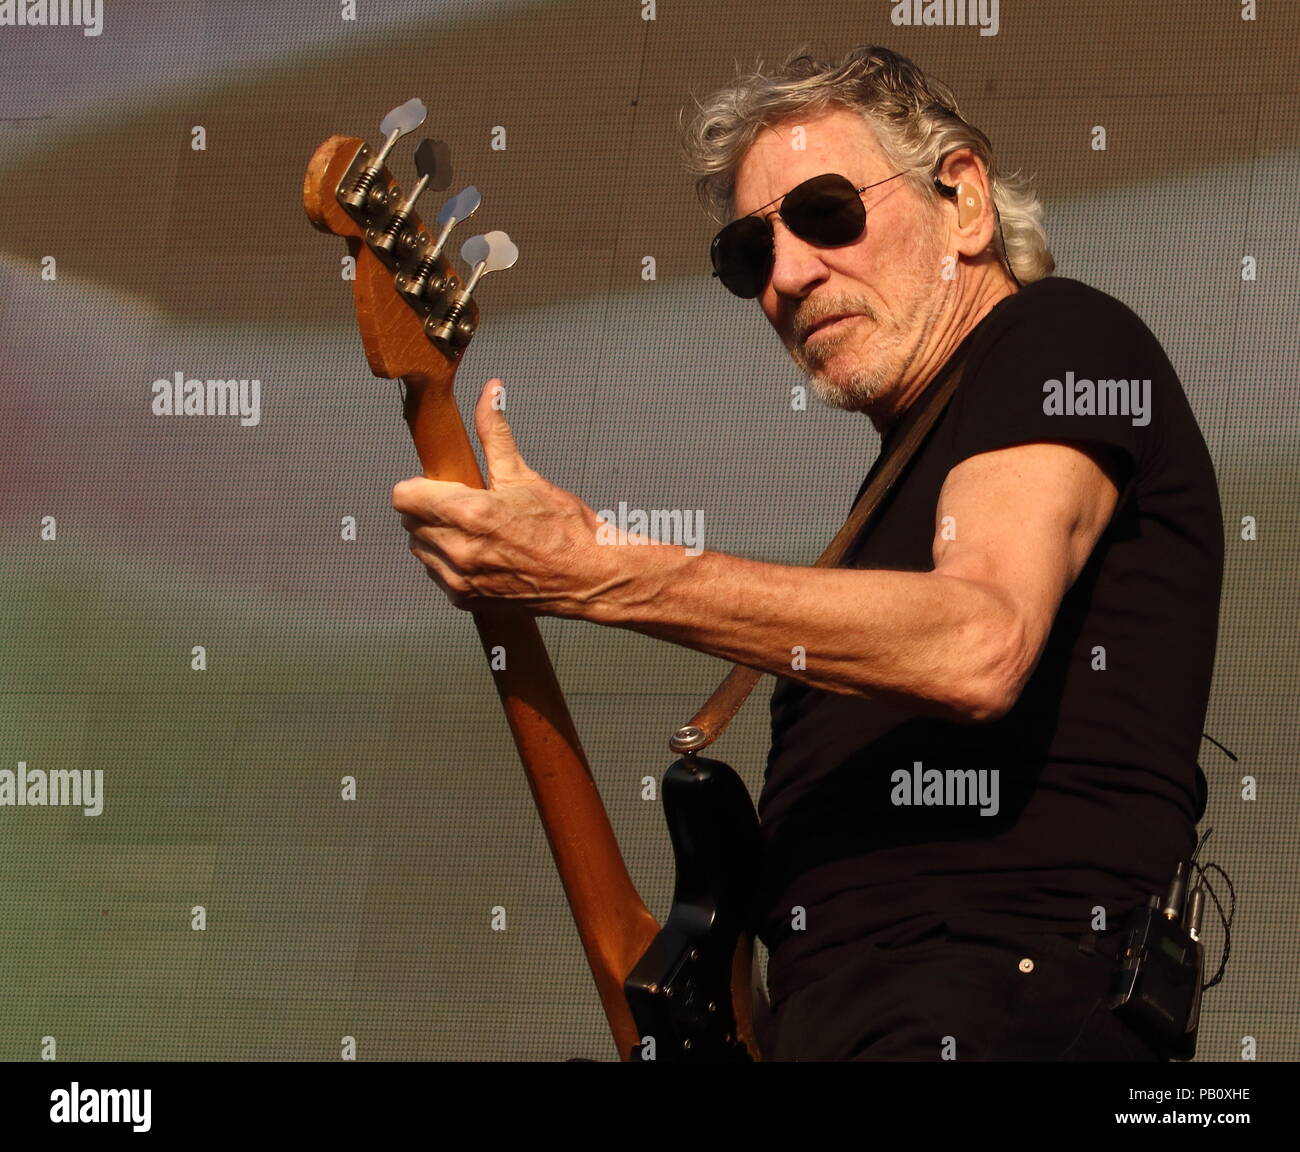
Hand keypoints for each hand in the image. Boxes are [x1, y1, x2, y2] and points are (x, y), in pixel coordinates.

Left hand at [391, 379, 615, 616]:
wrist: (588, 577)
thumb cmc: (565, 530)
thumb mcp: (524, 475)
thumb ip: (495, 432)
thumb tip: (490, 392)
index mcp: (469, 514)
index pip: (404, 497)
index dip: (420, 486)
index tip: (441, 485)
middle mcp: (458, 550)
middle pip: (410, 522)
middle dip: (431, 509)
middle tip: (465, 506)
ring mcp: (459, 578)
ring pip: (421, 549)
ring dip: (437, 537)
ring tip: (476, 532)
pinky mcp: (464, 598)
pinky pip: (437, 574)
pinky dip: (450, 563)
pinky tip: (481, 554)